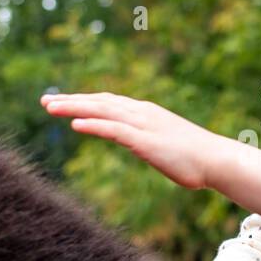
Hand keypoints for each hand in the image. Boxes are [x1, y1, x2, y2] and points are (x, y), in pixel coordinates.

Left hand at [40, 91, 219, 189]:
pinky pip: (114, 130)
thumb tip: (139, 144)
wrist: (216, 160)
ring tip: (51, 108)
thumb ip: (147, 140)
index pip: (108, 102)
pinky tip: (75, 124)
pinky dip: (94, 124)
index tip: (62, 101)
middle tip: (44, 101)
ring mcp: (143, 125)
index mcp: (145, 113)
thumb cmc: (195, 157)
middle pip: (99, 102)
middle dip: (71, 100)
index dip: (84, 100)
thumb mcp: (164, 144)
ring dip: (75, 107)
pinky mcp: (145, 140)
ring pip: (102, 111)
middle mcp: (141, 113)